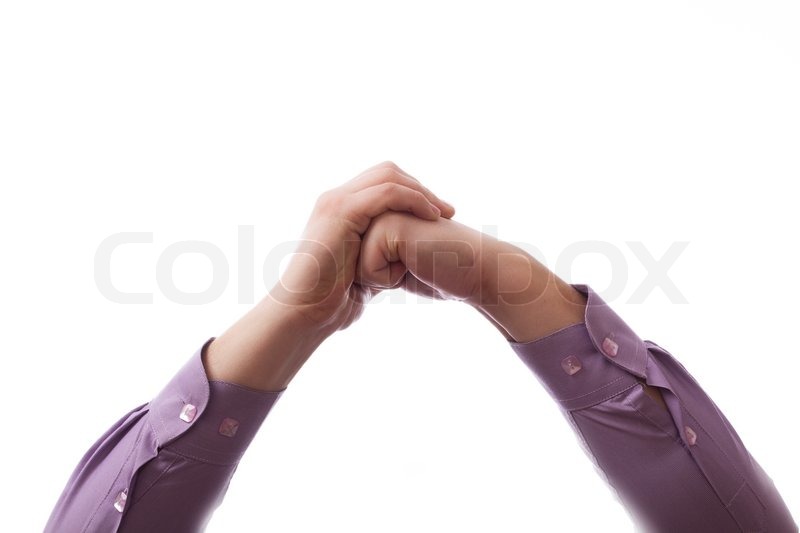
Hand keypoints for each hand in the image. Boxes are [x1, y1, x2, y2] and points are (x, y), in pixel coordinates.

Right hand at [204, 162, 454, 390]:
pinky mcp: (341, 212)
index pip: (382, 183)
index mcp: (339, 210)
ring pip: (389, 176)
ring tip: (444, 213)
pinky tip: (431, 217)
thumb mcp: (364, 274)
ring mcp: (337, 202)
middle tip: (448, 211)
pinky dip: (413, 200)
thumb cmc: (330, 303)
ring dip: (422, 192)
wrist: (303, 314)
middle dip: (421, 188)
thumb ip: (380, 260)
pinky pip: (387, 193)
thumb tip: (404, 265)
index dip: (413, 193)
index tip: (440, 215)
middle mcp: (336, 199)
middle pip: (388, 172)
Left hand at [356, 211, 586, 342]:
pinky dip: (389, 279)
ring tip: (413, 263)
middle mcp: (378, 207)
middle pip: (349, 260)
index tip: (408, 266)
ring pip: (355, 264)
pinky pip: (367, 267)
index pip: (351, 259)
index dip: (375, 276)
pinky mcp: (389, 221)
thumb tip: (341, 275)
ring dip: (382, 277)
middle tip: (412, 264)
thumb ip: (370, 258)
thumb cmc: (441, 275)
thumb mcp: (395, 267)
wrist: (476, 274)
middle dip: (375, 276)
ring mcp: (383, 210)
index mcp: (379, 213)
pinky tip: (415, 265)